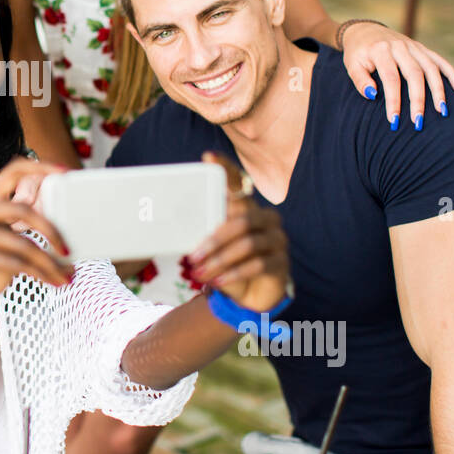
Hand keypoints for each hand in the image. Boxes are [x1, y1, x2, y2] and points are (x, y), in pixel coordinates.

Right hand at [0, 157, 74, 316]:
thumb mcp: (5, 245)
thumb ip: (26, 234)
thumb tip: (67, 245)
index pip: (12, 170)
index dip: (40, 167)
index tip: (65, 171)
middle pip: (22, 209)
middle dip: (51, 230)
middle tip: (68, 249)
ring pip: (23, 244)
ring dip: (49, 263)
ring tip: (64, 276)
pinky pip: (15, 262)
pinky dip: (39, 273)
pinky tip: (50, 281)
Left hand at [181, 152, 289, 311]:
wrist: (246, 296)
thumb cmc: (225, 264)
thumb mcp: (211, 247)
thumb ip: (201, 232)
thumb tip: (172, 222)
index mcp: (247, 207)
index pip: (238, 183)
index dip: (225, 169)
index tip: (208, 157)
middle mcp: (266, 218)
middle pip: (242, 217)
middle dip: (214, 238)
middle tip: (192, 255)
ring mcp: (277, 239)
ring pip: (248, 243)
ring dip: (220, 259)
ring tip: (200, 272)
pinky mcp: (281, 262)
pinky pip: (258, 264)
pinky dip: (234, 273)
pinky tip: (218, 281)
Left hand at [339, 22, 453, 129]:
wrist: (365, 30)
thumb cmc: (358, 53)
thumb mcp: (352, 65)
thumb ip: (360, 80)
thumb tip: (373, 95)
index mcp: (381, 50)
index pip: (391, 78)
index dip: (394, 100)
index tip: (394, 120)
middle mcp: (400, 46)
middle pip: (414, 74)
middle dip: (418, 99)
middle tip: (419, 121)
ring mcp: (414, 46)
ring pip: (431, 68)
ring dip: (438, 90)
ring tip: (442, 111)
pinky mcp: (422, 48)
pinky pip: (440, 60)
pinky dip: (451, 74)